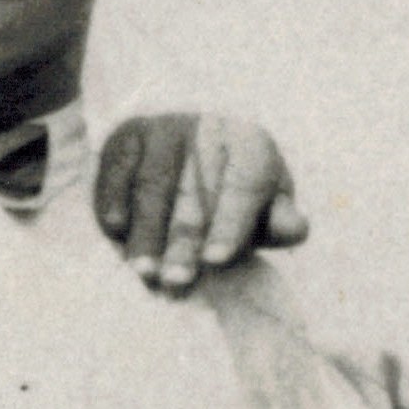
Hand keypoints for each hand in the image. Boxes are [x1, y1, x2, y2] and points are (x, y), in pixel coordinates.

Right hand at [94, 112, 306, 291]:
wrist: (201, 152)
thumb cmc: (241, 196)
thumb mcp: (267, 207)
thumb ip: (281, 222)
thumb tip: (295, 229)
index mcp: (253, 146)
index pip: (244, 185)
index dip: (231, 224)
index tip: (217, 260)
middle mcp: (209, 128)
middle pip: (194, 190)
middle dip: (183, 241)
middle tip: (177, 281)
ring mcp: (164, 128)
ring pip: (152, 183)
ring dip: (147, 230)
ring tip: (144, 270)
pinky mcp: (128, 135)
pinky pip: (116, 168)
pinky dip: (113, 198)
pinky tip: (115, 230)